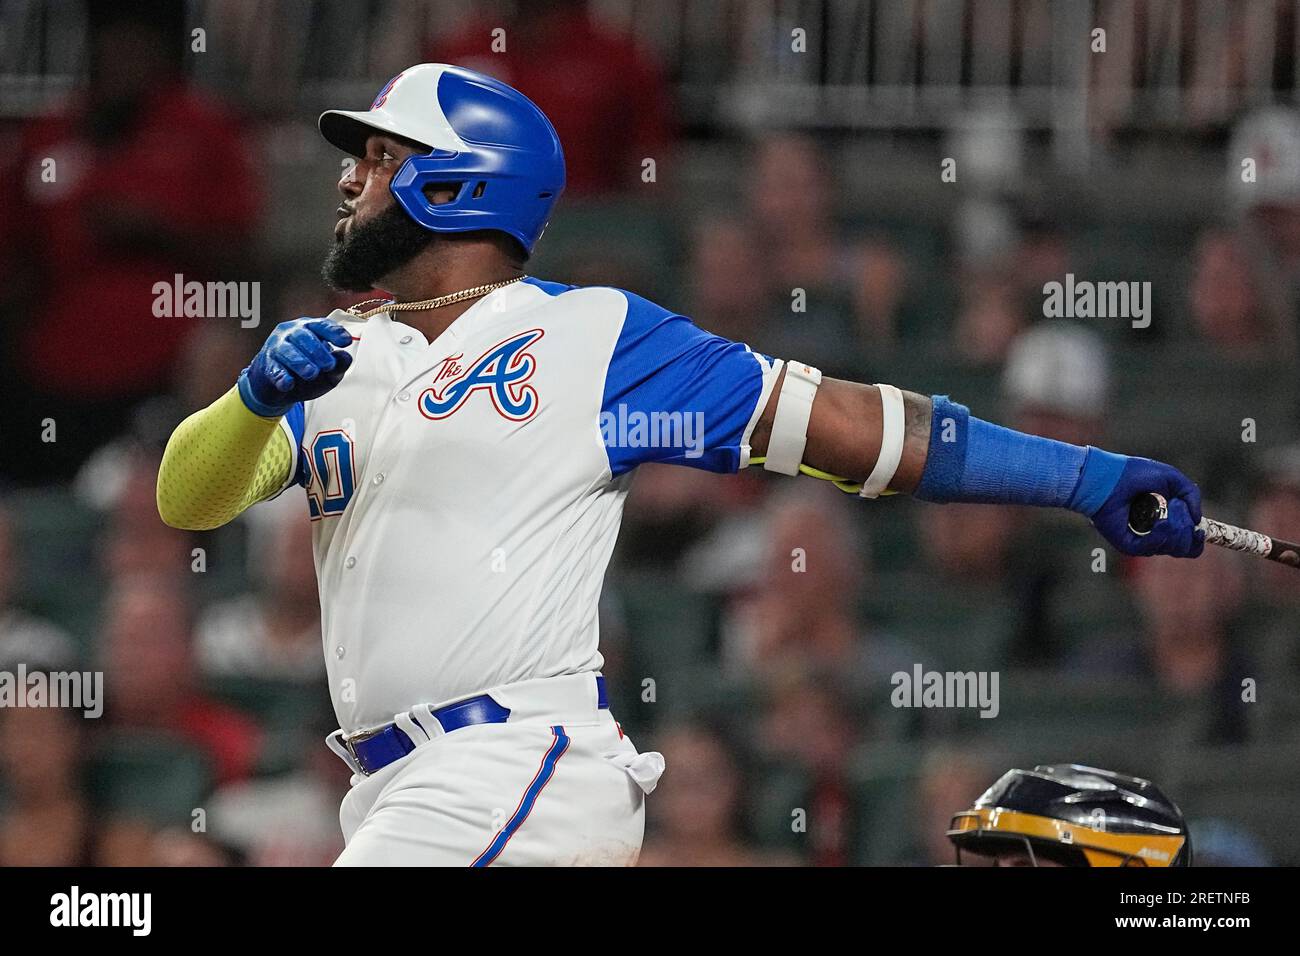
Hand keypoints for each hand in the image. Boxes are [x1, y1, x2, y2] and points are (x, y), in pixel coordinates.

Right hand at [237, 318, 353, 416]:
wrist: (279, 389)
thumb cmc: (306, 374)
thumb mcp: (328, 372)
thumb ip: (338, 365)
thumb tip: (346, 357)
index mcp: (310, 330)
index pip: (322, 326)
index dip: (334, 332)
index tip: (346, 341)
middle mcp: (292, 333)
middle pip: (303, 336)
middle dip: (317, 351)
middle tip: (329, 365)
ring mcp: (277, 347)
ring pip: (287, 350)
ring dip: (300, 362)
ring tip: (312, 373)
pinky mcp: (266, 364)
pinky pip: (274, 368)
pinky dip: (281, 376)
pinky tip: (288, 383)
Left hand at [1087, 455, 1204, 557]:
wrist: (1108, 477)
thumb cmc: (1136, 474)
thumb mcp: (1172, 478)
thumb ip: (1191, 495)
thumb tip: (1197, 520)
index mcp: (1167, 521)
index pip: (1189, 543)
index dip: (1197, 539)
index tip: (1199, 529)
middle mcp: (1156, 535)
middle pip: (1184, 548)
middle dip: (1186, 529)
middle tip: (1175, 507)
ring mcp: (1142, 541)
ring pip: (1172, 549)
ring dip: (1175, 529)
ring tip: (1166, 509)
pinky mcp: (1129, 545)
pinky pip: (1152, 549)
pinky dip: (1160, 535)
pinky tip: (1159, 522)